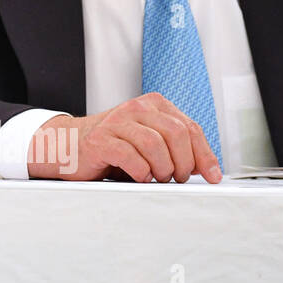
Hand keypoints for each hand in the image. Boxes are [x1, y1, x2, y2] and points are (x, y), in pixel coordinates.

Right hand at [28, 92, 221, 182]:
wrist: (68, 145)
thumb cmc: (112, 146)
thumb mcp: (148, 140)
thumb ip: (175, 147)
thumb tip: (208, 168)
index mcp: (153, 105)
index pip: (190, 128)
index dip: (205, 155)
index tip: (213, 176)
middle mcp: (136, 108)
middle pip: (177, 134)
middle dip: (184, 163)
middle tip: (177, 177)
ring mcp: (116, 122)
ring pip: (156, 145)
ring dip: (162, 169)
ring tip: (156, 177)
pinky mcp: (100, 140)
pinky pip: (131, 157)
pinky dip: (141, 172)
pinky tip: (138, 176)